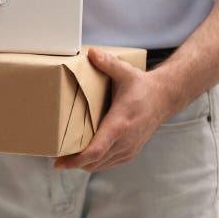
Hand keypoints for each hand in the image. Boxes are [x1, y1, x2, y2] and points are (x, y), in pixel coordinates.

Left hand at [53, 47, 174, 171]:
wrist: (164, 98)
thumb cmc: (142, 86)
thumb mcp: (125, 72)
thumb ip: (107, 62)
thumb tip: (91, 52)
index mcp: (120, 124)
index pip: (96, 150)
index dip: (76, 159)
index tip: (58, 162)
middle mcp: (125, 140)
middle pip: (94, 161)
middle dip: (73, 163)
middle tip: (54, 160)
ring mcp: (129, 148)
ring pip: (101, 165)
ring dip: (83, 164)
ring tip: (64, 158)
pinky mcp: (130, 152)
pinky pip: (109, 163)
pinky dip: (94, 163)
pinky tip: (83, 157)